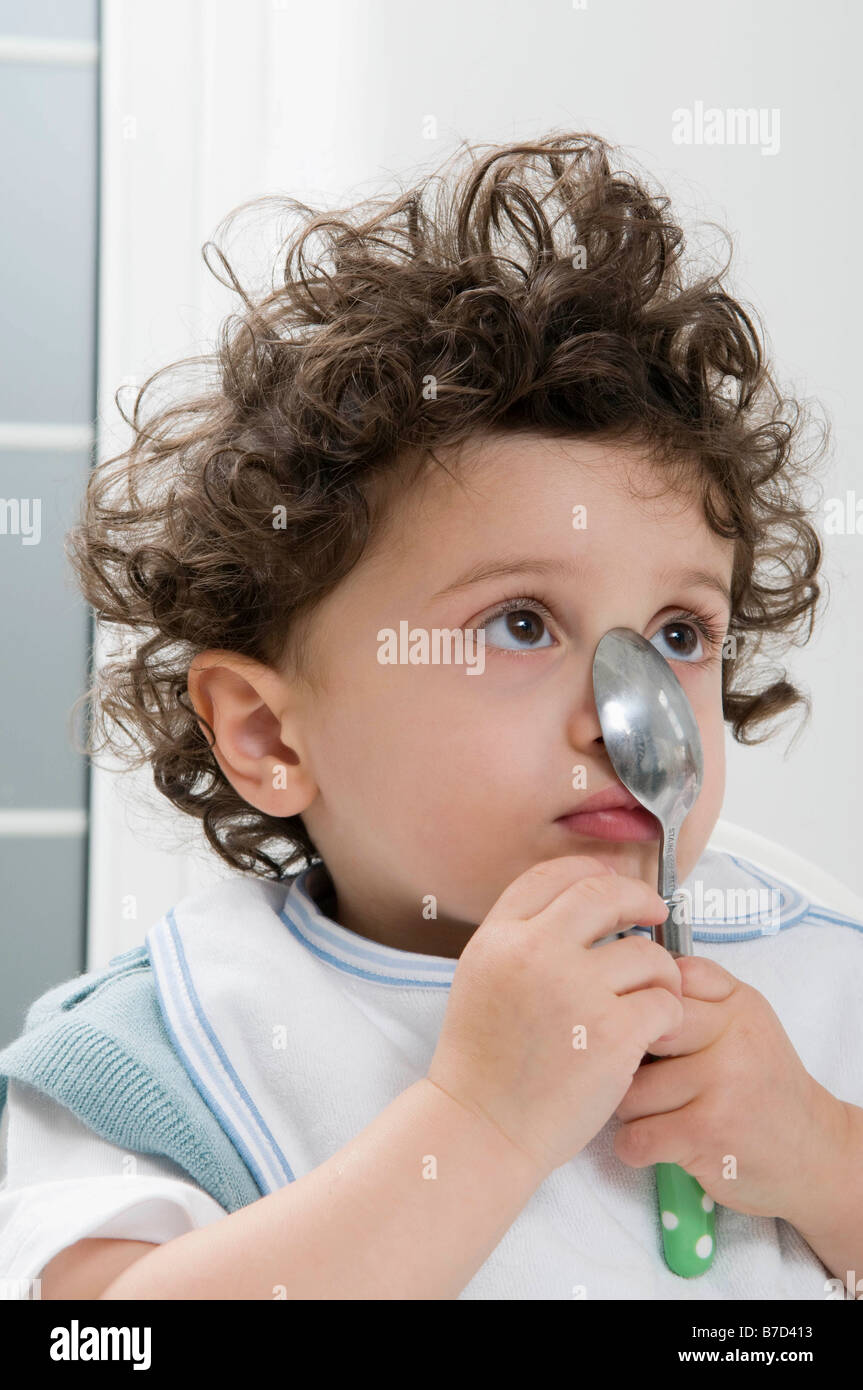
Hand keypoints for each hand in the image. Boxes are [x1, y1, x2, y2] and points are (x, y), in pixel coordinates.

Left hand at [612, 955, 846, 1219]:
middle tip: (643, 1074)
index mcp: (738, 1007)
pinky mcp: (704, 1136)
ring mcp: (720, 1089)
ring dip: (631, 1110)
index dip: (643, 1008)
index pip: (667, 983)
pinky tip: (656, 1141)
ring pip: (629, 1092)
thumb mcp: (746, 1019)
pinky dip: (634, 1146)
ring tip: (657, 1112)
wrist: (812, 1150)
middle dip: (627, 1059)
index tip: (648, 1030)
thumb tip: (645, 970)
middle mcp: (731, 1042)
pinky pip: (634, 1136)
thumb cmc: (763, 1082)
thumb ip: (702, 988)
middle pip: (638, 1036)